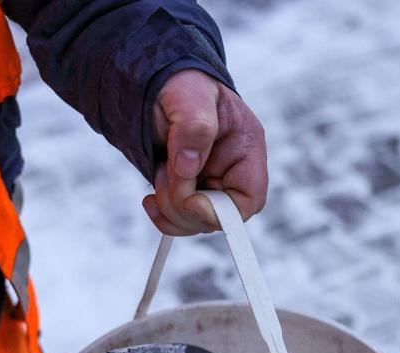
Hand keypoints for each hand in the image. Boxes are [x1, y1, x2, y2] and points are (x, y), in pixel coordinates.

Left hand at [144, 69, 267, 234]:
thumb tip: (187, 167)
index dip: (221, 211)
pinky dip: (163, 216)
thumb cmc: (181, 83)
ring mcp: (211, 184)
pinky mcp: (190, 191)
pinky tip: (150, 200)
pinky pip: (181, 220)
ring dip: (170, 207)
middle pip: (218, 218)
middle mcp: (232, 172)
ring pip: (196, 223)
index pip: (250, 199)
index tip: (190, 199)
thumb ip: (195, 127)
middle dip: (185, 204)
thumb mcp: (189, 95)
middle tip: (164, 174)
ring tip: (159, 171)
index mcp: (246, 149)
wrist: (158, 84)